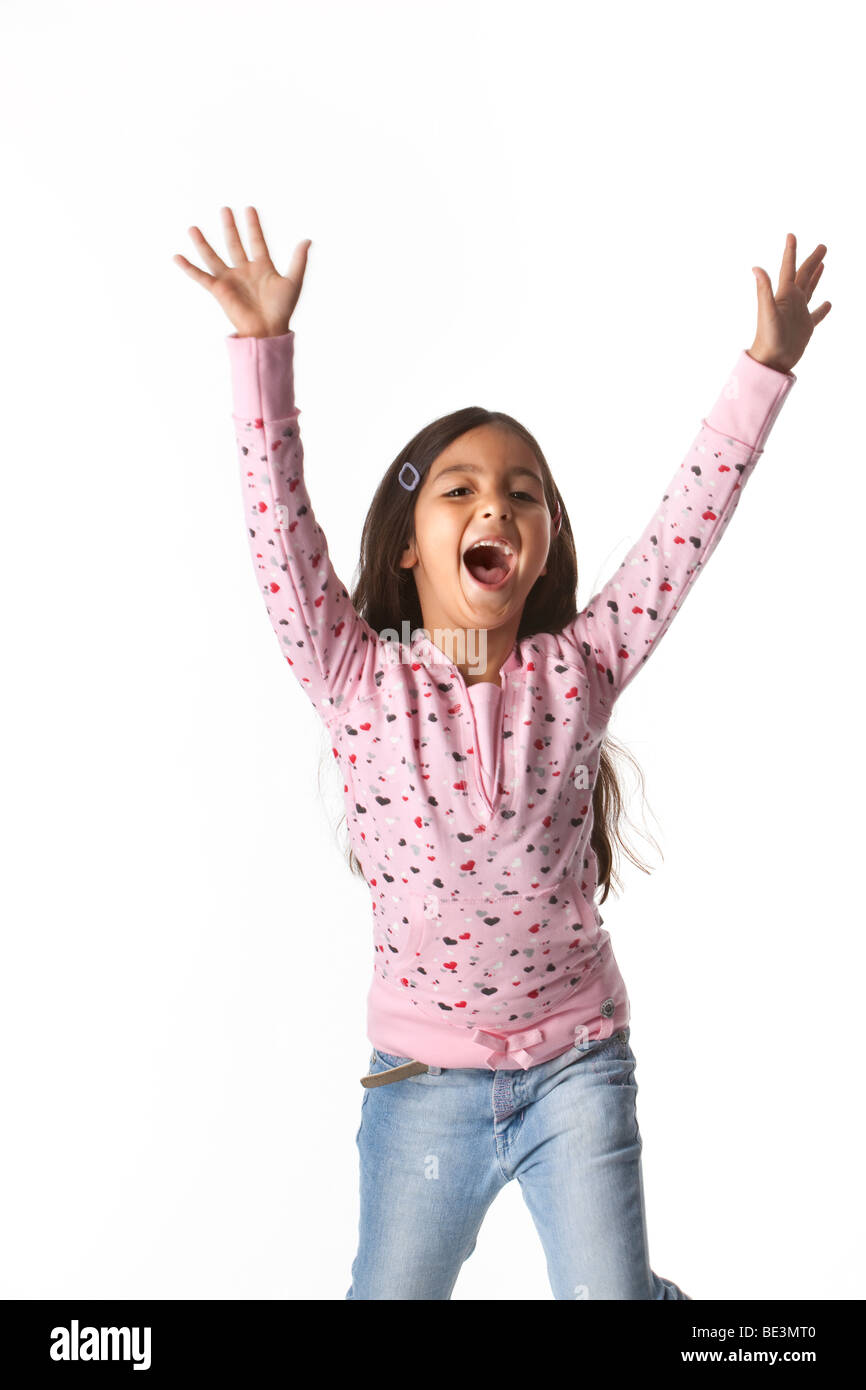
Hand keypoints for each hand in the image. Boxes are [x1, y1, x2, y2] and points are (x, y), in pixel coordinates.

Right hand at [173, 206, 310, 336]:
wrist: (268, 330)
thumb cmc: (282, 310)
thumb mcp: (293, 281)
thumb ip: (299, 260)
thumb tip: (307, 240)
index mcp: (262, 268)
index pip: (257, 241)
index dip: (253, 226)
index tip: (249, 208)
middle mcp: (244, 271)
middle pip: (235, 244)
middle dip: (230, 227)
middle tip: (225, 209)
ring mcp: (230, 280)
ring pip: (213, 257)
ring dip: (203, 243)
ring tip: (193, 228)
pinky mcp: (219, 290)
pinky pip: (200, 277)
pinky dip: (188, 268)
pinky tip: (177, 257)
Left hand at [748, 233, 830, 373]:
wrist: (771, 361)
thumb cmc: (768, 337)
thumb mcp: (767, 310)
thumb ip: (764, 289)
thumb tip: (756, 267)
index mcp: (784, 294)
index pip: (789, 268)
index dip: (790, 251)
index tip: (791, 235)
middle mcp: (792, 301)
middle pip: (804, 275)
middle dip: (812, 260)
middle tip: (823, 247)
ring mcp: (799, 313)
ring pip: (810, 289)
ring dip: (816, 277)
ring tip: (823, 264)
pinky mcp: (806, 326)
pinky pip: (817, 315)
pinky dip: (823, 309)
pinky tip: (828, 303)